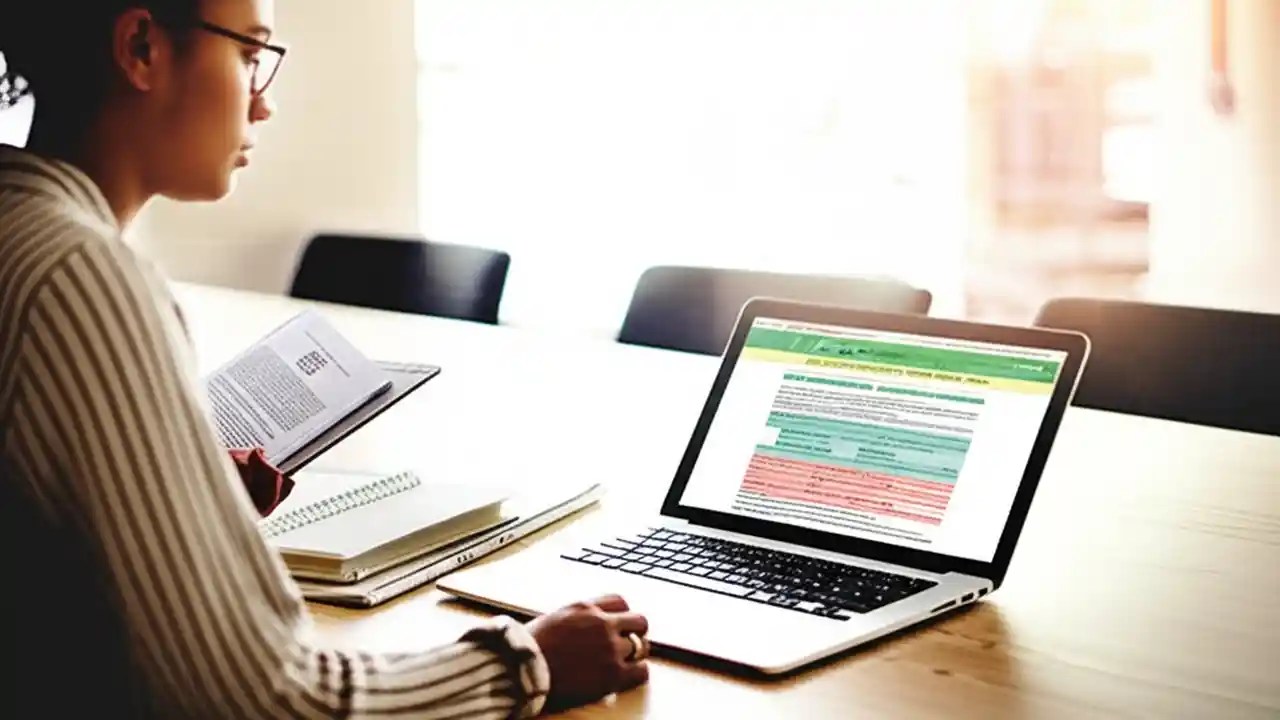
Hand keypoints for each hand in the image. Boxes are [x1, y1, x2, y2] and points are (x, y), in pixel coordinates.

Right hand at [526, 594, 650, 709]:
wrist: (519, 671)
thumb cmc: (525, 649)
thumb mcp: (551, 620)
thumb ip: (573, 621)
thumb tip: (578, 629)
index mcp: (584, 608)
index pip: (620, 602)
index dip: (622, 615)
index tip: (620, 624)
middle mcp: (601, 623)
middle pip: (638, 621)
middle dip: (635, 632)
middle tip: (630, 643)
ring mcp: (610, 648)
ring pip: (641, 646)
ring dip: (636, 654)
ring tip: (629, 662)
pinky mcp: (613, 674)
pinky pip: (641, 672)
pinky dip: (638, 674)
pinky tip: (628, 677)